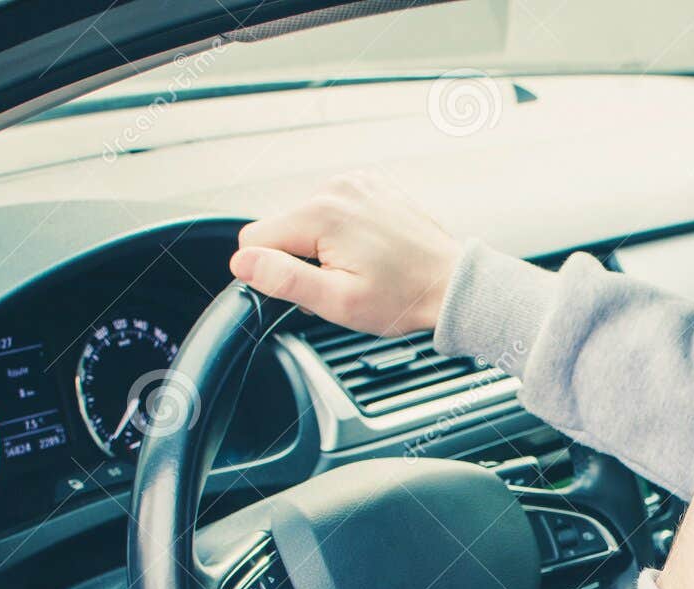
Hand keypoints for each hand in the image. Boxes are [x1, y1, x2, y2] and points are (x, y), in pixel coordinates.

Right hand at [229, 172, 460, 334]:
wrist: (450, 285)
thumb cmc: (404, 297)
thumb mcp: (338, 302)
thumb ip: (285, 279)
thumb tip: (242, 262)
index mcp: (322, 213)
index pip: (254, 238)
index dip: (272, 270)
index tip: (309, 284)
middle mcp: (336, 187)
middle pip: (281, 226)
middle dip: (301, 258)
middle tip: (341, 279)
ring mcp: (356, 182)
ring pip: (306, 218)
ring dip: (321, 245)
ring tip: (359, 265)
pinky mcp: (370, 185)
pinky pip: (333, 208)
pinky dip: (341, 231)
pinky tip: (368, 250)